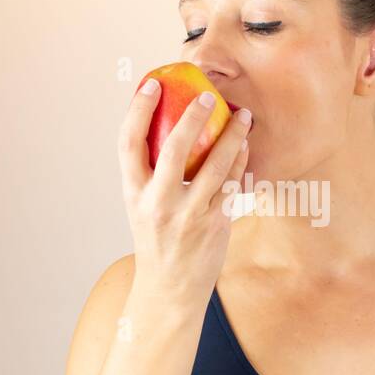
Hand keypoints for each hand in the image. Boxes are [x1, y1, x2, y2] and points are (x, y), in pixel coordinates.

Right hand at [118, 79, 251, 308]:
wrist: (170, 290)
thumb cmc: (156, 240)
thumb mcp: (141, 206)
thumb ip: (149, 173)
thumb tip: (165, 127)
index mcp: (133, 194)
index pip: (129, 143)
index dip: (138, 110)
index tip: (151, 85)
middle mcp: (158, 203)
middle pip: (175, 148)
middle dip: (193, 115)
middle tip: (208, 95)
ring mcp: (188, 215)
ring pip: (215, 165)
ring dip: (232, 135)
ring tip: (242, 116)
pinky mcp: (215, 225)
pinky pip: (233, 185)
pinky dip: (241, 161)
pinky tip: (245, 146)